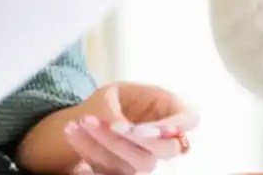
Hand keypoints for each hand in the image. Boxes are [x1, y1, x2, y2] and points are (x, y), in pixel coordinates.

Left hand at [64, 82, 198, 173]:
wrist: (90, 117)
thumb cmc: (112, 100)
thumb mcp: (112, 94)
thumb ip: (117, 109)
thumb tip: (121, 128)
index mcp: (169, 109)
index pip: (189, 119)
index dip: (173, 125)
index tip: (142, 127)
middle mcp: (164, 138)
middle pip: (166, 149)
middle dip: (137, 139)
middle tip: (111, 125)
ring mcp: (148, 157)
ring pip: (140, 163)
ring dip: (108, 143)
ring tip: (82, 122)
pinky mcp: (127, 171)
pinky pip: (112, 168)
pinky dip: (89, 149)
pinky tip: (73, 133)